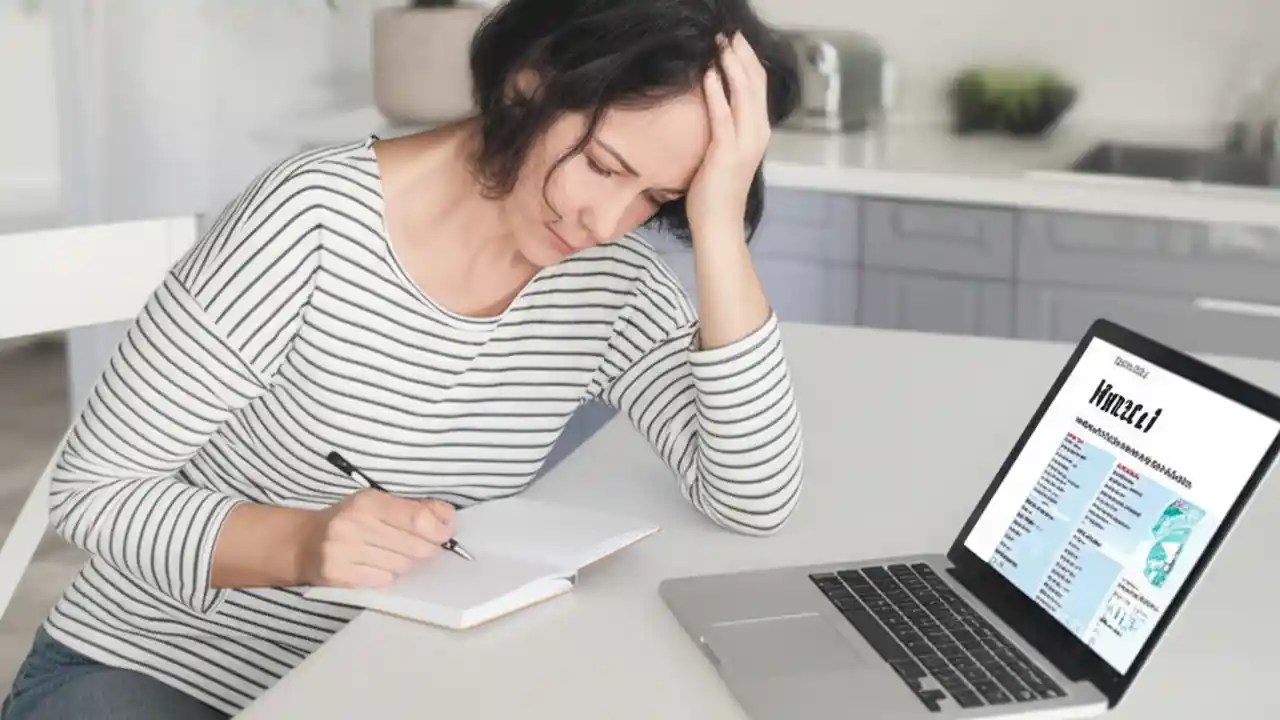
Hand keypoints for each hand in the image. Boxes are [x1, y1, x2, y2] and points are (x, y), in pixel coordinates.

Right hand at [296, 490, 454, 587]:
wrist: (302, 543)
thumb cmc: (348, 519)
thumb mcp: (376, 502)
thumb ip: (413, 507)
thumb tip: (448, 516)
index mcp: (367, 502)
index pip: (418, 520)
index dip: (440, 529)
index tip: (446, 531)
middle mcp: (354, 526)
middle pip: (416, 547)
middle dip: (427, 548)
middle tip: (424, 545)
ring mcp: (345, 553)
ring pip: (403, 566)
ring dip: (408, 562)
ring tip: (395, 553)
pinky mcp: (340, 576)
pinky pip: (384, 580)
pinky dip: (390, 574)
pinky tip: (380, 564)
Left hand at [685, 32, 771, 236]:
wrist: (719, 224)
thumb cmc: (717, 191)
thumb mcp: (727, 152)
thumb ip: (728, 129)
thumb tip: (715, 104)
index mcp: (759, 131)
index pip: (758, 85)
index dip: (748, 59)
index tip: (734, 40)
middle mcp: (758, 133)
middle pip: (755, 82)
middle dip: (741, 54)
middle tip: (727, 33)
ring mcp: (745, 143)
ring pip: (743, 93)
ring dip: (730, 65)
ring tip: (718, 44)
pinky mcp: (726, 152)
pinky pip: (722, 114)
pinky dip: (715, 91)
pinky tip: (707, 74)